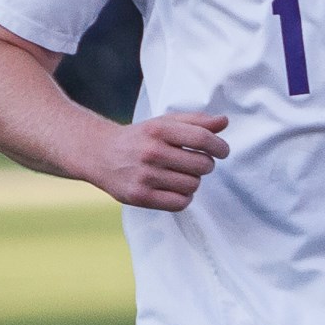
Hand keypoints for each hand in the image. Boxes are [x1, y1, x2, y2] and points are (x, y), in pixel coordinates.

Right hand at [89, 112, 228, 211]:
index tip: (222, 151)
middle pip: (202, 165)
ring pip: (193, 185)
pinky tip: (174, 188)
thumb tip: (224, 122)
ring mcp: (144, 176)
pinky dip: (183, 197)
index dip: (219, 146)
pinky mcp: (140, 197)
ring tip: (180, 175)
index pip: (202, 138)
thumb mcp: (164, 123)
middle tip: (195, 163)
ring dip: (192, 181)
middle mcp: (151, 152)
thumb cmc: (140, 138)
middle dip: (205, 165)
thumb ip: (195, 121)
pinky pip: (180, 203)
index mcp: (158, 129)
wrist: (100, 154)